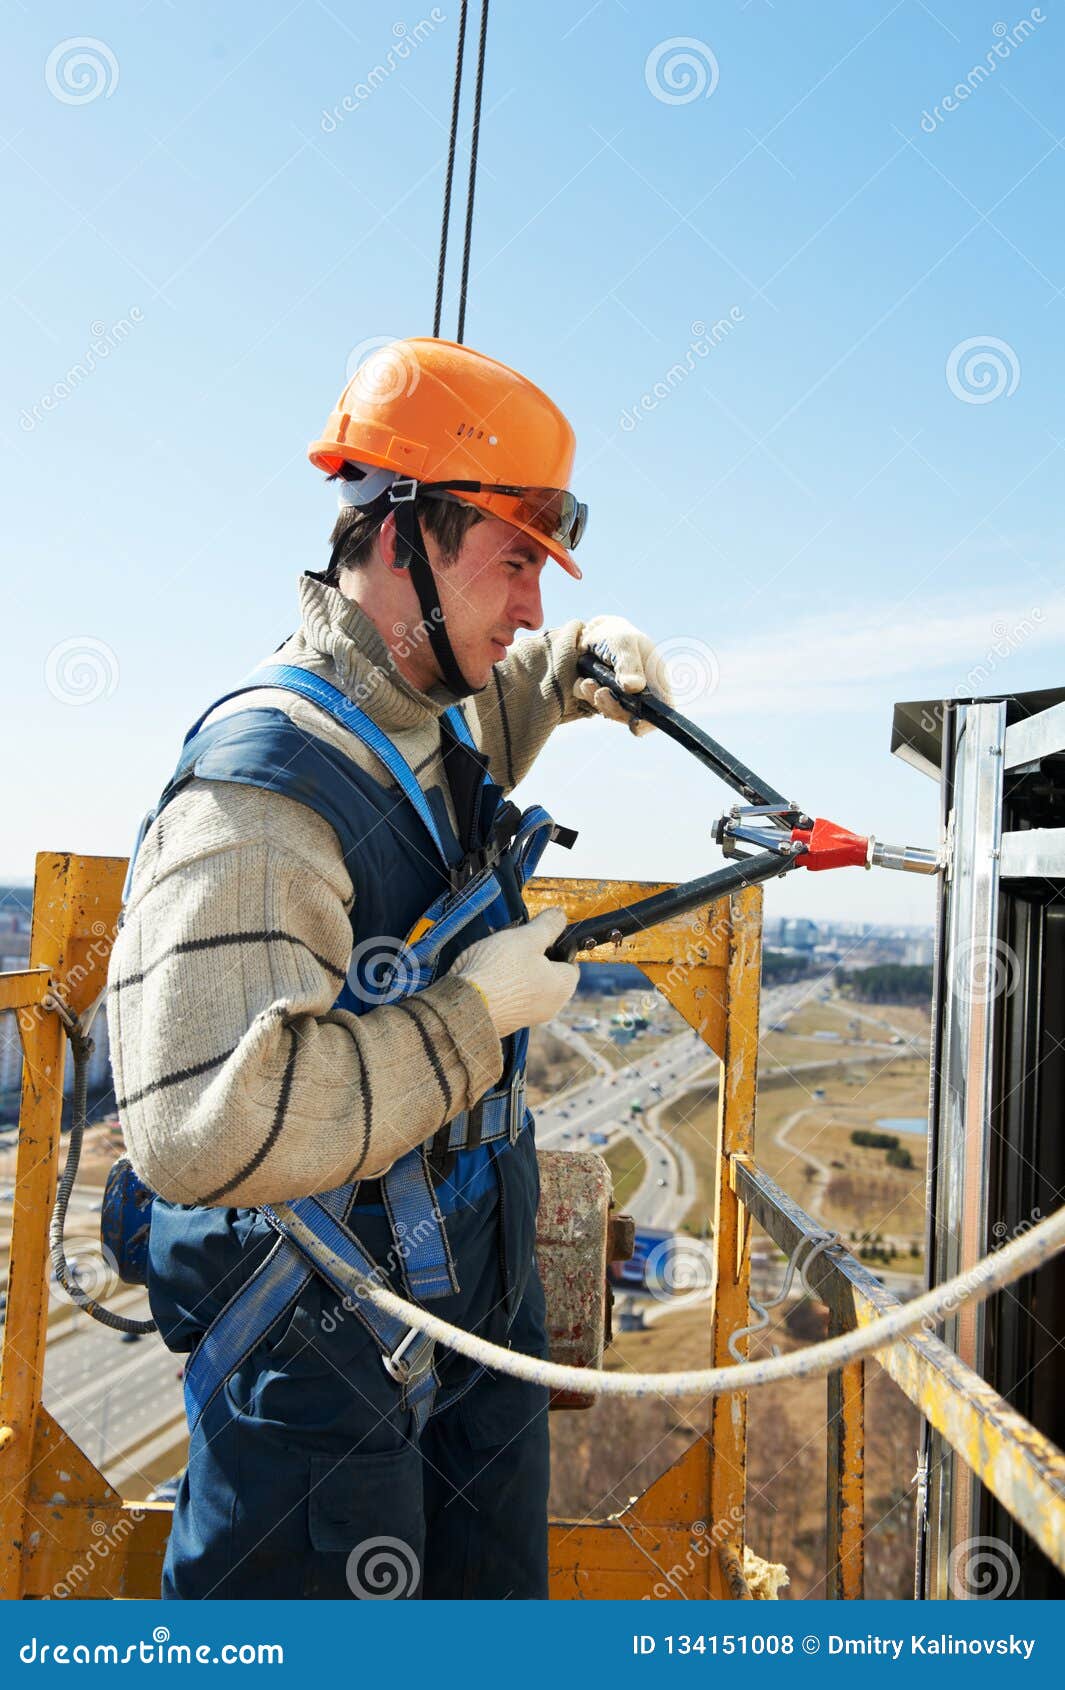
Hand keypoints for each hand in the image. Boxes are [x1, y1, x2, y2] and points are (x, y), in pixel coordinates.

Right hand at [451, 909, 578, 1038]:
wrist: (465, 1006)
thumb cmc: (500, 971)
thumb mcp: (527, 937)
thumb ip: (548, 925)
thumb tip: (562, 916)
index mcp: (563, 987)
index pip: (570, 962)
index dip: (555, 945)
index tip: (538, 935)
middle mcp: (550, 1006)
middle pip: (547, 972)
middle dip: (531, 955)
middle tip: (513, 942)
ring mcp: (528, 1016)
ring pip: (526, 983)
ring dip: (513, 968)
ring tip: (494, 954)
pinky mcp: (507, 1021)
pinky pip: (510, 996)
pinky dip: (501, 983)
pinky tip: (486, 972)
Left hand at [574, 615, 673, 734]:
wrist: (592, 634)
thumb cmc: (616, 635)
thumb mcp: (624, 643)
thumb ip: (629, 664)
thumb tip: (634, 687)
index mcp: (657, 680)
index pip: (663, 709)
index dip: (652, 721)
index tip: (635, 724)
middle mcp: (642, 694)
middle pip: (633, 716)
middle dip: (614, 708)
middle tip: (600, 692)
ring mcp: (622, 699)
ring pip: (612, 712)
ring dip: (598, 701)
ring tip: (587, 682)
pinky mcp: (604, 699)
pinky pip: (595, 706)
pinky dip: (588, 697)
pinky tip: (582, 681)